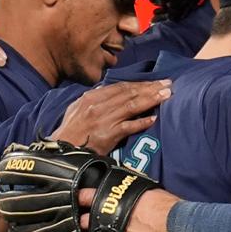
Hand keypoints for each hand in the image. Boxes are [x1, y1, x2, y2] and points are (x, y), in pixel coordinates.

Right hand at [51, 81, 171, 153]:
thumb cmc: (70, 131)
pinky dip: (142, 122)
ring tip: (167, 95)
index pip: (121, 87)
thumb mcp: (78, 108)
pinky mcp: (108, 134)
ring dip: (151, 99)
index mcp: (91, 97)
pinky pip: (129, 126)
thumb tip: (109, 90)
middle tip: (168, 84)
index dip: (140, 83)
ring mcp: (104, 119)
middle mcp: (98, 105)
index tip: (156, 81)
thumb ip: (95, 98)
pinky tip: (153, 119)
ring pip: (132, 106)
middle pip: (129, 93)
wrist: (62, 150)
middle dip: (150, 87)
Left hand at [79, 187, 180, 231]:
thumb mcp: (146, 190)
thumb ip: (130, 191)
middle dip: (84, 221)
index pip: (87, 196)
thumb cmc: (167, 206)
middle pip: (85, 221)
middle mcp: (112, 219)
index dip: (80, 198)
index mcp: (116, 201)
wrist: (180, 225)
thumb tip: (126, 189)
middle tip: (84, 220)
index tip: (77, 199)